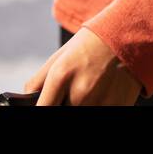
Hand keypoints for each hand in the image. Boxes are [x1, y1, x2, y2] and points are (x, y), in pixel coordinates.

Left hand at [24, 27, 142, 104]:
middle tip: (68, 93)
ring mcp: (100, 102)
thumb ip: (39, 82)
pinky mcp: (118, 107)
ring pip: (81, 113)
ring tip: (85, 91)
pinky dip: (96, 105)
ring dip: (80, 105)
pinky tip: (99, 94)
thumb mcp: (58, 58)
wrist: (123, 40)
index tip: (44, 106)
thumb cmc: (86, 48)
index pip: (43, 108)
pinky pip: (100, 112)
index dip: (42, 109)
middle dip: (62, 104)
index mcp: (61, 76)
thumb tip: (28, 100)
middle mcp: (79, 91)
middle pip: (62, 111)